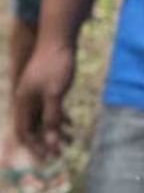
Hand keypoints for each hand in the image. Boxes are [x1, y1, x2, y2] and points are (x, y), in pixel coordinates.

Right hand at [13, 41, 74, 159]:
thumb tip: (52, 141)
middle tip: (61, 152)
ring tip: (70, 141)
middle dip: (47, 140)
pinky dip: (58, 117)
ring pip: (43, 117)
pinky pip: (49, 107)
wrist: (58, 36)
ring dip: (54, 130)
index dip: (36, 146)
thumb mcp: (55, 93)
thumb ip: (53, 117)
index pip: (25, 132)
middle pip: (33, 127)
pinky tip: (70, 124)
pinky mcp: (45, 85)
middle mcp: (25, 99)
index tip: (50, 156)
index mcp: (23, 102)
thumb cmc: (56, 63)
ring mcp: (35, 92)